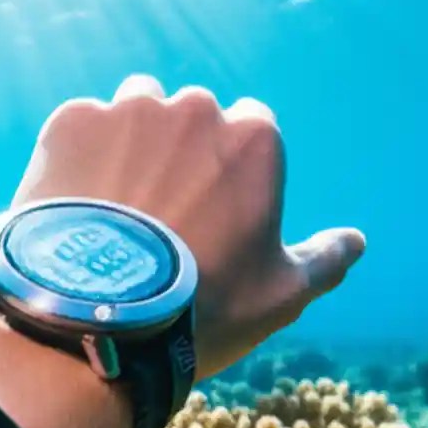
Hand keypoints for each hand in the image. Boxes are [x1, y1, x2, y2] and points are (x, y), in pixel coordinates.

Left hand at [12, 74, 364, 378]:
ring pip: (134, 109)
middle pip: (190, 115)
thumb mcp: (280, 296)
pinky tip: (75, 202)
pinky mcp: (71, 122)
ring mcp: (128, 110)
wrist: (95, 318)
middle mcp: (195, 108)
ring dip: (130, 140)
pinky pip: (81, 125)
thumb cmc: (201, 308)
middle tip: (158, 211)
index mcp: (253, 138)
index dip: (230, 170)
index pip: (249, 128)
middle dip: (179, 150)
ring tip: (114, 201)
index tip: (210, 209)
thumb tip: (356, 241)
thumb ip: (324, 260)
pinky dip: (80, 155)